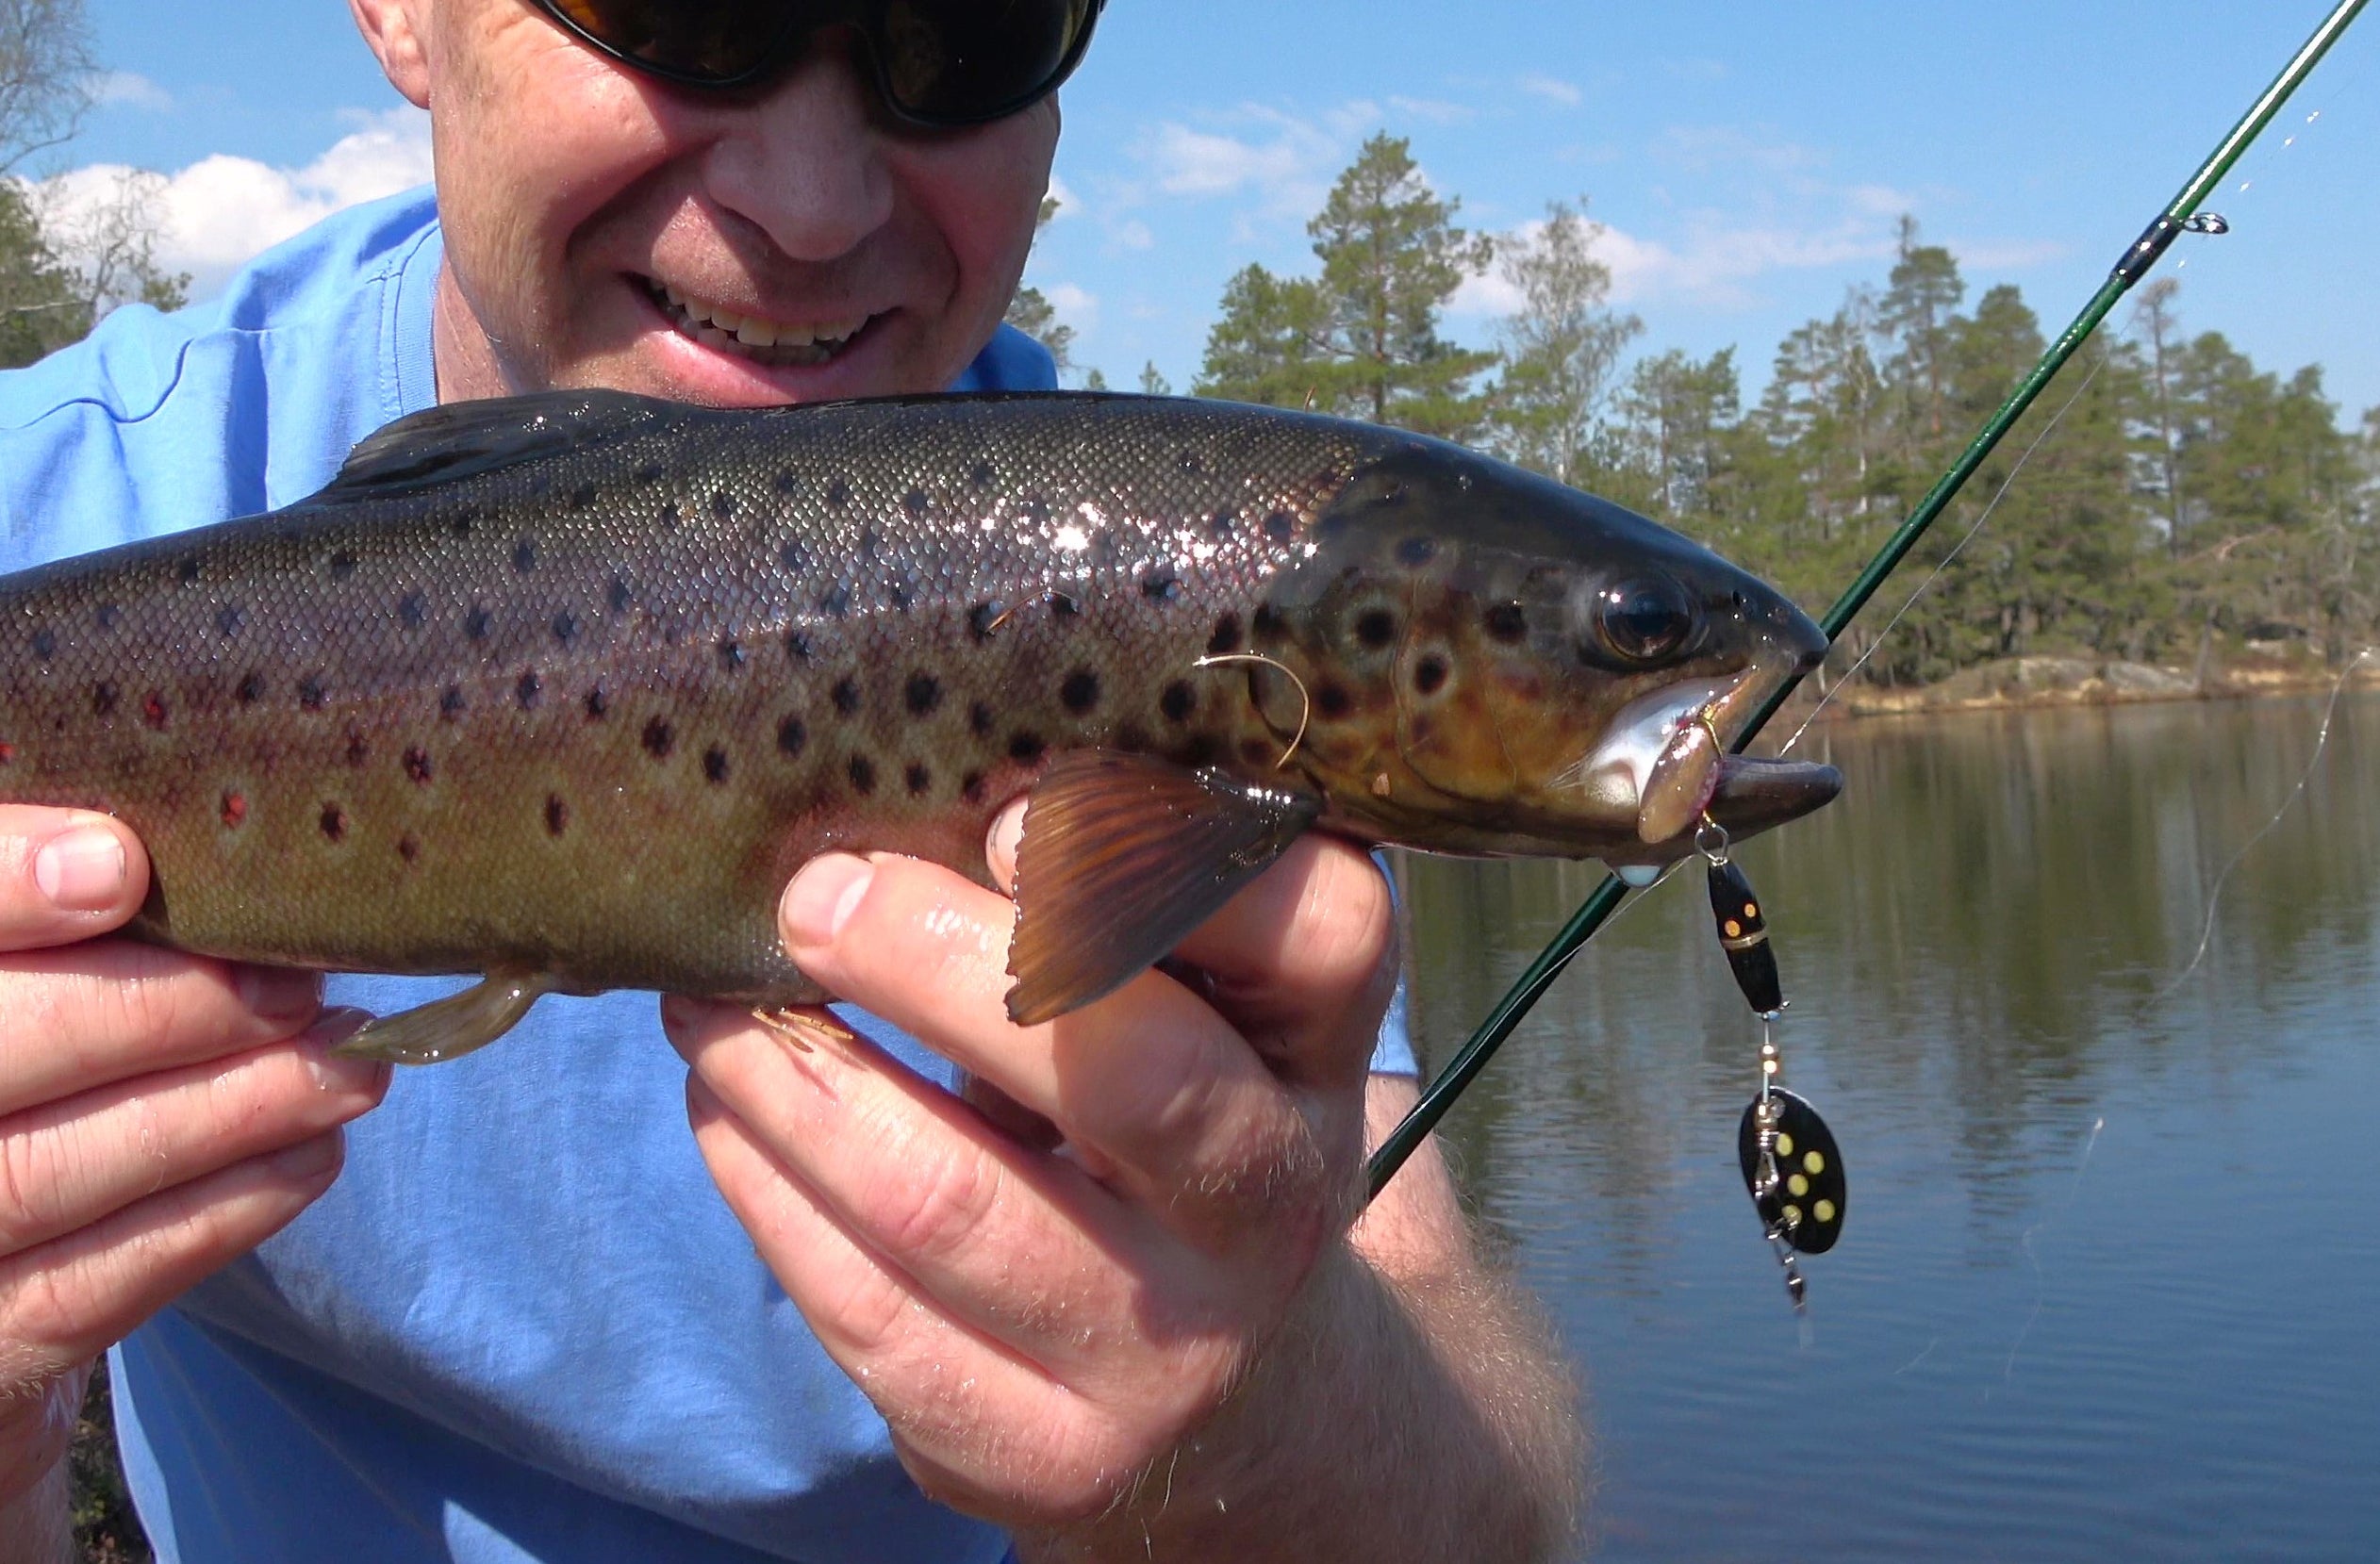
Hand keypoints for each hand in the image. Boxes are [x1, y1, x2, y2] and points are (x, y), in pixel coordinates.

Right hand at [0, 807, 387, 1510]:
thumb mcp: (37, 972)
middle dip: (153, 1013)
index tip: (120, 867)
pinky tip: (309, 1156)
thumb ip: (59, 908)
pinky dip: (210, 1216)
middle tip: (293, 986)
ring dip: (216, 1117)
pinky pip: (81, 1288)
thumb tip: (170, 845)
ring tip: (344, 1067)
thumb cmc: (26, 1043)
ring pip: (38, 1176)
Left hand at [663, 800, 1395, 1526]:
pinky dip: (765, 1186)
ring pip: (948, 1200)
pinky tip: (727, 1110)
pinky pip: (866, 1311)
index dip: (1154, 864)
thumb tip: (909, 799)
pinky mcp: (1043, 1453)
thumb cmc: (1185, 1123)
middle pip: (1126, 1075)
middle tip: (808, 896)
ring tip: (711, 1002)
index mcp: (1322, 1054)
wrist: (1233, 1385)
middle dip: (933, 964)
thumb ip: (1117, 896)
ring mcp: (1167, 1352)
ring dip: (794, 1080)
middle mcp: (1275, 1209)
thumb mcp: (1209, 1006)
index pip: (1317, 931)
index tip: (999, 820)